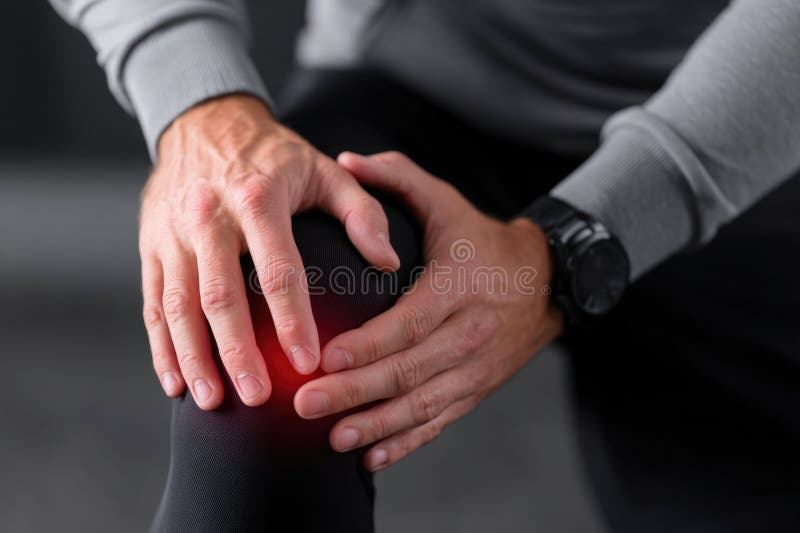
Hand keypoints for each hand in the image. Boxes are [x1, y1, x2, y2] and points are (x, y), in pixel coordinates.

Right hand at [139, 95, 399, 408]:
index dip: (292, 319)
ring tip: (213, 402)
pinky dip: (160, 347)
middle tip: (259, 398)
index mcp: (258, 197)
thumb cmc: (276, 156)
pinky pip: (152, 302)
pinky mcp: (151, 246)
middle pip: (220, 294)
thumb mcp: (325, 170)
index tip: (308, 363)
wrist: (204, 123)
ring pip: (177, 305)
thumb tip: (389, 262)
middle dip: (238, 351)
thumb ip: (362, 212)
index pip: (278, 268)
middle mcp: (209, 215)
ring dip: (193, 357)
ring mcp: (172, 232)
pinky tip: (176, 385)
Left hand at [294, 152, 562, 469]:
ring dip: (376, 424)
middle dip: (355, 391)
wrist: (546, 280)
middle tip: (305, 404)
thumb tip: (346, 160)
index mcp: (459, 287)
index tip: (324, 358)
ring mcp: (477, 367)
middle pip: (410, 371)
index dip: (368, 345)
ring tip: (332, 437)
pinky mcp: (477, 388)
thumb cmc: (481, 240)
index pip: (410, 322)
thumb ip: (398, 178)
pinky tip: (371, 456)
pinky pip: (441, 421)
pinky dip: (406, 442)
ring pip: (424, 404)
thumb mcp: (446, 202)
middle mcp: (471, 332)